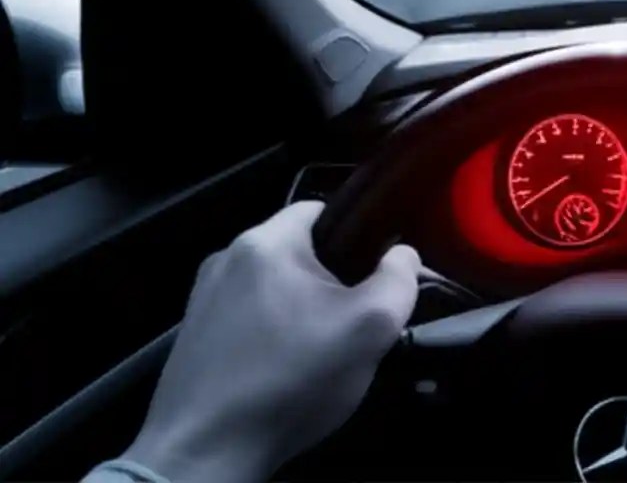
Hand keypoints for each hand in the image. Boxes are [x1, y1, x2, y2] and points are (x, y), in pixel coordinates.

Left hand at [123, 202, 419, 482]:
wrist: (207, 449)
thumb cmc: (291, 380)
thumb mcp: (370, 328)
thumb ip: (398, 280)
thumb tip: (403, 254)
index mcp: (266, 241)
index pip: (321, 207)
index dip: (359, 234)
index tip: (376, 273)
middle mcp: (227, 257)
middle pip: (299, 253)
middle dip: (331, 282)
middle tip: (354, 323)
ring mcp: (203, 297)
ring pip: (274, 288)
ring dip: (300, 311)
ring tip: (320, 352)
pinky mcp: (193, 334)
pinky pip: (248, 318)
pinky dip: (271, 336)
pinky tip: (284, 371)